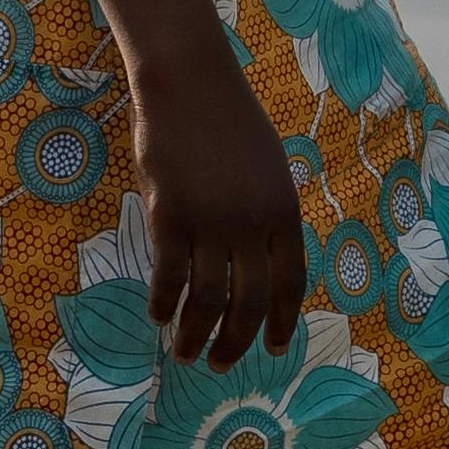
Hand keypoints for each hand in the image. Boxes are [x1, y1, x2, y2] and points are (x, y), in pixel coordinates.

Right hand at [136, 31, 308, 366]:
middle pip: (249, 300)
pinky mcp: (170, 216)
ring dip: (196, 334)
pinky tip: (158, 316)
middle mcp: (253, 221)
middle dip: (236, 341)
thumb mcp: (266, 168)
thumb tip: (256, 266)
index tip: (272, 349)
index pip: (290, 281)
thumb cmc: (225, 122)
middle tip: (221, 365)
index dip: (281, 321)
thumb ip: (266, 215)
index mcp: (284, 209)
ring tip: (186, 354)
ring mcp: (212, 220)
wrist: (189, 83)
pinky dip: (164, 303)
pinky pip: (169, 275)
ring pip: (208, 298)